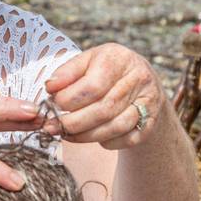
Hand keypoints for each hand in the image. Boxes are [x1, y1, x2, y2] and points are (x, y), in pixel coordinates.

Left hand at [42, 44, 166, 149]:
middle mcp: (138, 79)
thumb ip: (68, 72)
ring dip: (85, 136)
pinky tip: (90, 136)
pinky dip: (105, 142)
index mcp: (120, 59)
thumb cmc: (108, 72)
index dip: (69, 99)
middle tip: (53, 127)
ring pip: (114, 127)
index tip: (53, 104)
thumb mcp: (88, 62)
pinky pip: (125, 139)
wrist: (143, 84)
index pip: (93, 85)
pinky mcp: (150, 123)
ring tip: (66, 134)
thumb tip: (50, 86)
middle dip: (73, 123)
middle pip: (103, 109)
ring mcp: (148, 102)